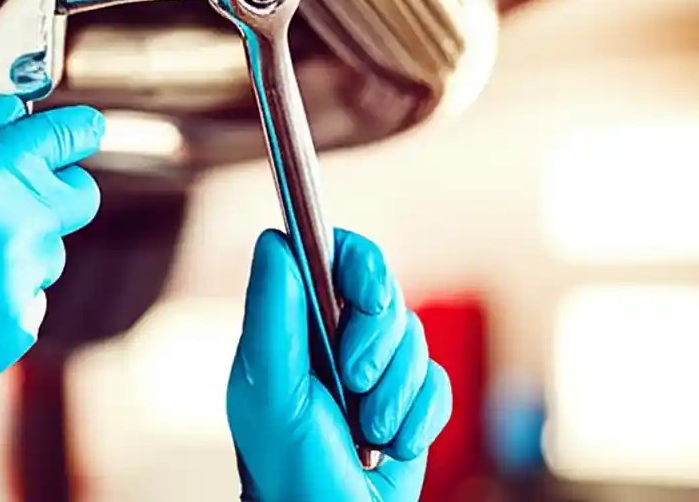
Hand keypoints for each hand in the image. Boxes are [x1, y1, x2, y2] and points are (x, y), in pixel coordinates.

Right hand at [0, 95, 104, 461]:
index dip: (78, 129)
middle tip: (8, 197)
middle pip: (79, 195)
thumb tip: (7, 112)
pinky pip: (30, 298)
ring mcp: (18, 284)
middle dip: (55, 187)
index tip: (87, 129)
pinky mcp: (14, 330)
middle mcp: (13, 229)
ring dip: (19, 246)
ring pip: (51, 250)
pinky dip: (3, 293)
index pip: (60, 138)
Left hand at [227, 229, 452, 500]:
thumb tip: (275, 244)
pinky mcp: (409, 398)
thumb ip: (272, 316)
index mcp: (290, 324)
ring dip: (396, 391)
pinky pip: (440, 382)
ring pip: (416, 337)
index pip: (330, 252)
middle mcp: (331, 337)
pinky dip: (421, 417)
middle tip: (353, 380)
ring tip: (366, 429)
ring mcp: (373, 367)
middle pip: (383, 291)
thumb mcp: (272, 391)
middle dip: (379, 342)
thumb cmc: (288, 467)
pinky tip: (392, 445)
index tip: (369, 298)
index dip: (360, 264)